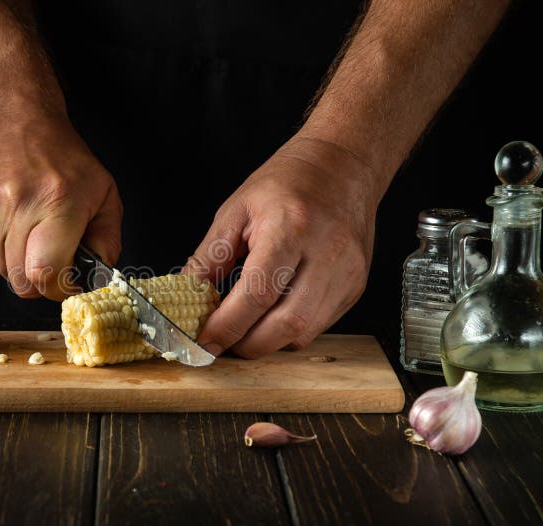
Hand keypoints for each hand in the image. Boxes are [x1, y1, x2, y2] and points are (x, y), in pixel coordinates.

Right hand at [0, 113, 122, 299]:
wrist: (9, 116)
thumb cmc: (60, 156)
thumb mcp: (103, 191)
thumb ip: (108, 239)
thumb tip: (97, 278)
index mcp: (58, 201)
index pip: (47, 273)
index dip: (60, 287)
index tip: (67, 279)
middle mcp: (16, 205)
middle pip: (23, 281)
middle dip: (40, 277)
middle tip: (49, 253)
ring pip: (2, 273)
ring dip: (17, 261)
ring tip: (27, 226)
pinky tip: (6, 221)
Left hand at [185, 136, 378, 356]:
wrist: (343, 165)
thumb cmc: (289, 181)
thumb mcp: (236, 210)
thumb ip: (210, 258)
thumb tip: (188, 297)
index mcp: (291, 227)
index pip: (258, 293)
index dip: (227, 325)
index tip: (204, 339)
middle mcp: (326, 253)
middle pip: (286, 324)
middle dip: (247, 344)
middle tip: (221, 340)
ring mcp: (347, 273)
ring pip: (304, 333)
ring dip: (268, 342)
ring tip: (244, 329)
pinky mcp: (355, 286)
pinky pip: (319, 325)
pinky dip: (289, 331)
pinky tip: (271, 315)